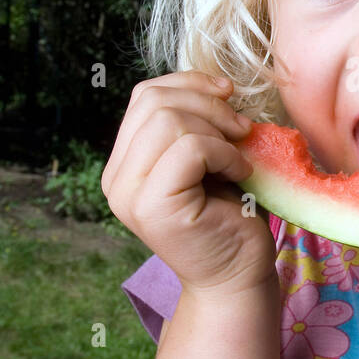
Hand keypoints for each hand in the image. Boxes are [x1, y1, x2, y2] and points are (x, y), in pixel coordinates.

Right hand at [102, 70, 276, 297]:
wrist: (236, 274)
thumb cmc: (228, 214)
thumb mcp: (205, 157)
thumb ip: (192, 123)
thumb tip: (214, 83)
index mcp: (124, 163)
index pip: (144, 96)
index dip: (190, 84)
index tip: (228, 96)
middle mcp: (116, 179)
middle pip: (154, 102)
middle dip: (207, 104)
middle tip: (241, 129)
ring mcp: (130, 195)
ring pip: (168, 121)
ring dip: (218, 129)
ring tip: (239, 154)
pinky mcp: (154, 208)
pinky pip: (190, 148)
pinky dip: (224, 152)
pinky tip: (239, 174)